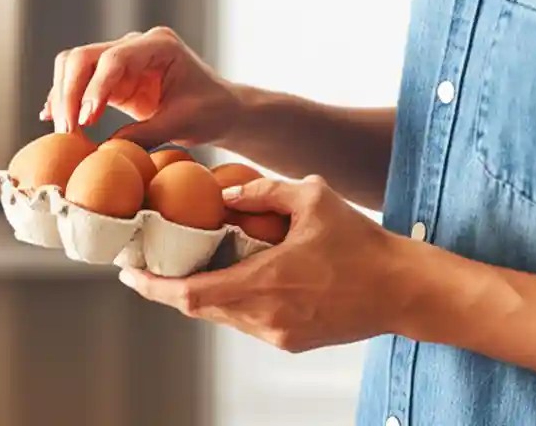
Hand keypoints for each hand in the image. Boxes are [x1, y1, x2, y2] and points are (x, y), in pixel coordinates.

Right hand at [40, 26, 240, 148]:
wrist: (222, 109)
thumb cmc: (211, 112)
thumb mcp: (181, 125)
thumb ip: (143, 134)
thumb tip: (103, 148)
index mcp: (159, 45)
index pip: (113, 59)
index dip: (94, 88)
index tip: (84, 120)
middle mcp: (135, 44)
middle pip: (84, 56)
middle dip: (69, 92)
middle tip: (67, 130)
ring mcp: (122, 59)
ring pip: (74, 65)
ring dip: (62, 95)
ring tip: (62, 130)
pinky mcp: (113, 77)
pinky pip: (80, 82)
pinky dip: (65, 98)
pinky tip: (51, 117)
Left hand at [118, 175, 410, 352]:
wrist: (407, 290)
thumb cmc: (362, 243)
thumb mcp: (312, 199)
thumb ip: (262, 194)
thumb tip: (222, 196)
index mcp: (263, 284)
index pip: (190, 295)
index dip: (153, 287)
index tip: (128, 275)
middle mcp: (265, 318)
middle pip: (199, 309)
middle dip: (170, 288)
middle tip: (147, 265)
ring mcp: (279, 335)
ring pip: (223, 317)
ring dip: (202, 294)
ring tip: (186, 267)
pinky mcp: (293, 341)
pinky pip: (247, 322)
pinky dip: (231, 301)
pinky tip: (231, 278)